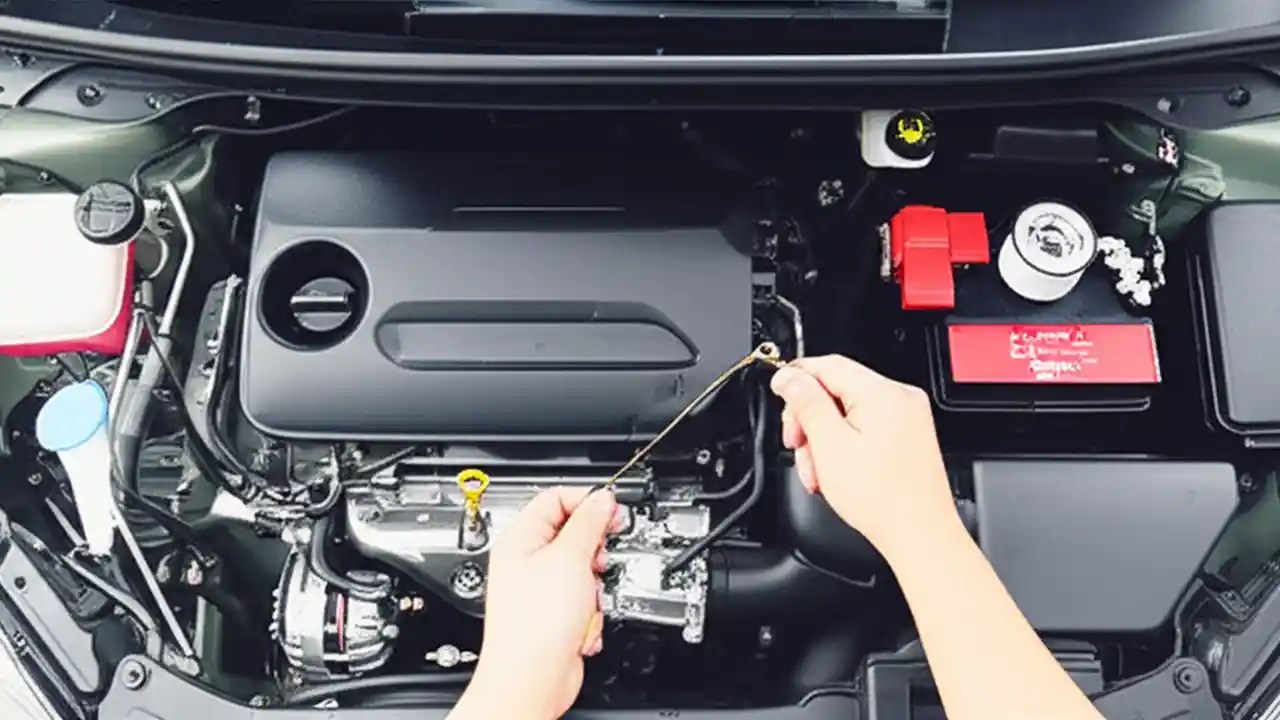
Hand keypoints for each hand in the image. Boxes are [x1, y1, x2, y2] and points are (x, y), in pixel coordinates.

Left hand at [449, 487, 620, 719]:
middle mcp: (528, 562)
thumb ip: (589, 522)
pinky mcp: (556, 615)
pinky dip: (590, 613)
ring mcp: (542, 590)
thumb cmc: (534, 624)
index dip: (586, 501)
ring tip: (586, 599)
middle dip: (593, 551)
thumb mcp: (570, 558)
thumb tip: (602, 498)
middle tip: (598, 560)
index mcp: (520, 539)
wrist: (533, 678)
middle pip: (574, 535)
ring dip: (594, 587)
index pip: (555, 498)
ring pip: (585, 570)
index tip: (612, 512)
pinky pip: (586, 600)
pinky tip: (581, 623)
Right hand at [771, 355, 955, 559]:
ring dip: (824, 437)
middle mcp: (901, 398)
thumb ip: (806, 403)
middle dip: (809, 417)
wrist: (920, 535)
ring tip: (819, 470)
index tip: (779, 394)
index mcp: (883, 393)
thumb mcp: (829, 445)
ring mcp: (908, 416)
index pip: (828, 364)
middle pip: (836, 389)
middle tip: (797, 444)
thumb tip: (790, 376)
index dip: (797, 377)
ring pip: (848, 411)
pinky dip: (845, 444)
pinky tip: (836, 469)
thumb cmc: (883, 499)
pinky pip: (866, 426)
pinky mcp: (908, 435)